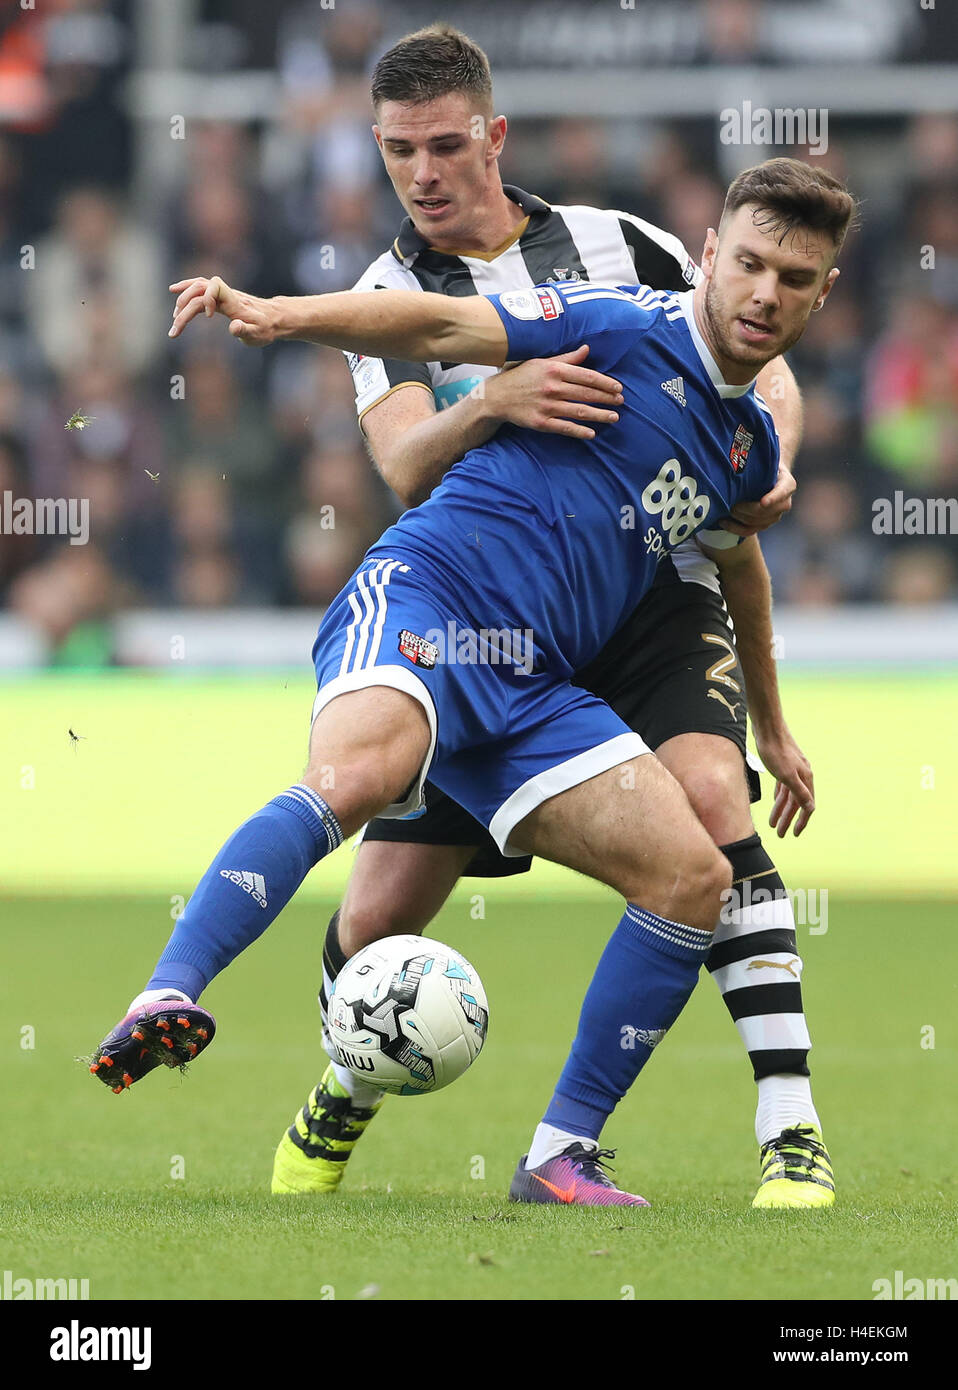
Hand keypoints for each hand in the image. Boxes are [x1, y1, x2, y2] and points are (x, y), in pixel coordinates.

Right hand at [168, 276, 276, 344]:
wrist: (274, 318)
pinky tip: (174, 292)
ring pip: (197, 286)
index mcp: (234, 302)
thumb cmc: (266, 328)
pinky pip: (199, 289)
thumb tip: (233, 327)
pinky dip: (186, 290)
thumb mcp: (258, 334)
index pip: (215, 286)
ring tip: (174, 317)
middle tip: (176, 328)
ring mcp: (222, 294)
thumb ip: (245, 331)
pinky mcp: (219, 298)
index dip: (207, 297)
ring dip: (182, 298)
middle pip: (200, 288)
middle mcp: (226, 294)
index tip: (208, 316)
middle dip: (185, 305)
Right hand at [485, 345, 622, 439]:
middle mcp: (552, 387)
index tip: (618, 388)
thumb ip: (566, 358)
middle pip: (586, 394)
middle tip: (620, 402)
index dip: (605, 383)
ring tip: (614, 417)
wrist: (496, 397)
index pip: (586, 376)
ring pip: (579, 411)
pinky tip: (592, 433)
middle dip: (606, 399)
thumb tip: (587, 350)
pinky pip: (564, 428)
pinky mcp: (540, 422)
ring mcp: (546, 406)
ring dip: (599, 415)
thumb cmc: (521, 376)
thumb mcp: (542, 362)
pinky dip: (579, 431)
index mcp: (554, 370)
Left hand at [720, 464, 795, 536]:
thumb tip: (742, 455)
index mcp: (788, 485)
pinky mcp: (763, 524)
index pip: (782, 492)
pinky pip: (750, 531)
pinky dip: (735, 528)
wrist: (766, 473)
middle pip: (766, 511)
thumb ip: (762, 461)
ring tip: (726, 510)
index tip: (763, 502)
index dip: (773, 499)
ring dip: (739, 518)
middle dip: (747, 509)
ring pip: (756, 523)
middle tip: (732, 503)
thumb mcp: (767, 458)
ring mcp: (774, 516)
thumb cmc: (764, 463)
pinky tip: (723, 521)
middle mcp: (784, 503)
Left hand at [755, 725, 814, 837]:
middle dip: (788, 819)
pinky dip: (779, 796)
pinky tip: (775, 802)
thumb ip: (799, 792)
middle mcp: (802, 774)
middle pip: (796, 802)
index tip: (793, 834)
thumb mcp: (786, 774)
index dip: (800, 821)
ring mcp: (793, 769)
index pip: (806, 806)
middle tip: (780, 834)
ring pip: (788, 795)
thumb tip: (811, 808)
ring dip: (781, 810)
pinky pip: (783, 786)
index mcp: (805, 778)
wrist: (767, 726)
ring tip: (773, 824)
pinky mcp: (783, 764)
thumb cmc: (775, 750)